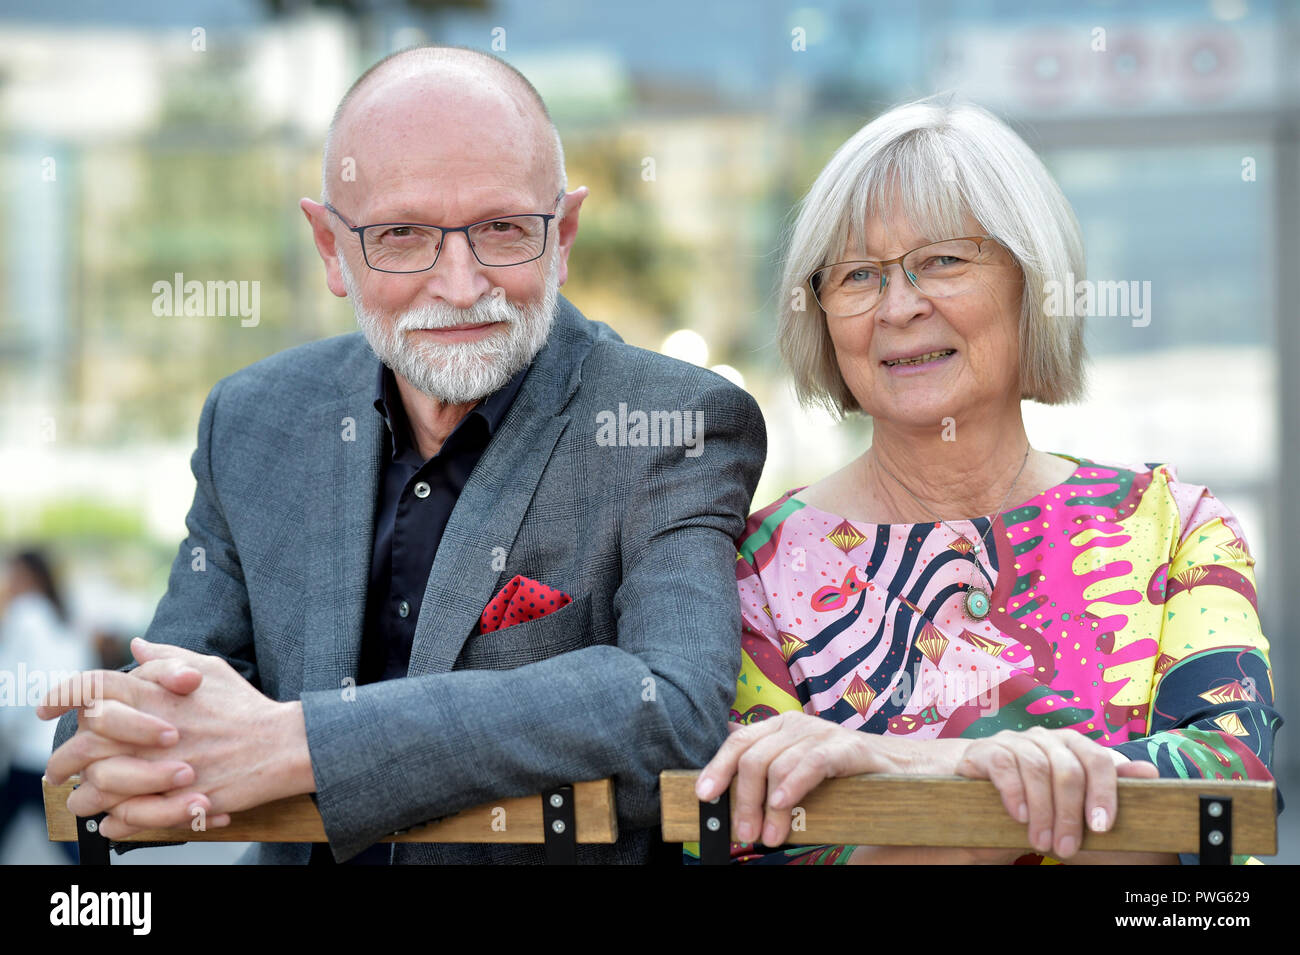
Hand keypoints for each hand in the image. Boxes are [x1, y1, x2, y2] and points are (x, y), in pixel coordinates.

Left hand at [40, 638, 310, 838]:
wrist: (281, 745)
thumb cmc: (245, 708)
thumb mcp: (209, 669)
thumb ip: (166, 659)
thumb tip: (136, 646)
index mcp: (155, 695)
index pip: (92, 688)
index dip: (61, 695)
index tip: (46, 709)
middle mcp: (150, 730)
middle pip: (82, 744)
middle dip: (61, 759)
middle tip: (58, 769)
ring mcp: (161, 767)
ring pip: (97, 787)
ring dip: (83, 796)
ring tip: (82, 799)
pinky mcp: (175, 800)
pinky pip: (127, 818)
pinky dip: (114, 822)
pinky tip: (112, 820)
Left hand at [695, 712, 938, 847]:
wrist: (906, 770)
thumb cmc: (848, 777)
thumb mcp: (801, 777)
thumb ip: (772, 780)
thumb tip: (736, 803)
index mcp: (781, 729)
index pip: (738, 742)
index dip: (716, 767)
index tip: (703, 796)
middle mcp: (797, 725)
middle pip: (751, 756)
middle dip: (741, 799)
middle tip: (744, 834)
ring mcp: (821, 733)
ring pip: (776, 764)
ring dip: (767, 807)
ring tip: (770, 836)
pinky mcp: (846, 747)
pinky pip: (810, 763)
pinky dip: (793, 786)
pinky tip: (783, 807)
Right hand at [954, 727, 1159, 859]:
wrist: (980, 789)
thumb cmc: (1036, 796)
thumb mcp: (1075, 798)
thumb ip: (1108, 786)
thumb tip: (1149, 772)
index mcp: (1073, 744)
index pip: (1098, 759)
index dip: (1103, 793)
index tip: (1102, 828)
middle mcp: (1045, 737)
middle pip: (1068, 769)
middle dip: (1069, 814)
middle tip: (1066, 848)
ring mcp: (1014, 741)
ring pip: (1036, 768)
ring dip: (1042, 812)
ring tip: (1040, 843)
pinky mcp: (985, 750)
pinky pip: (1004, 765)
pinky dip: (1014, 793)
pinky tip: (1019, 816)